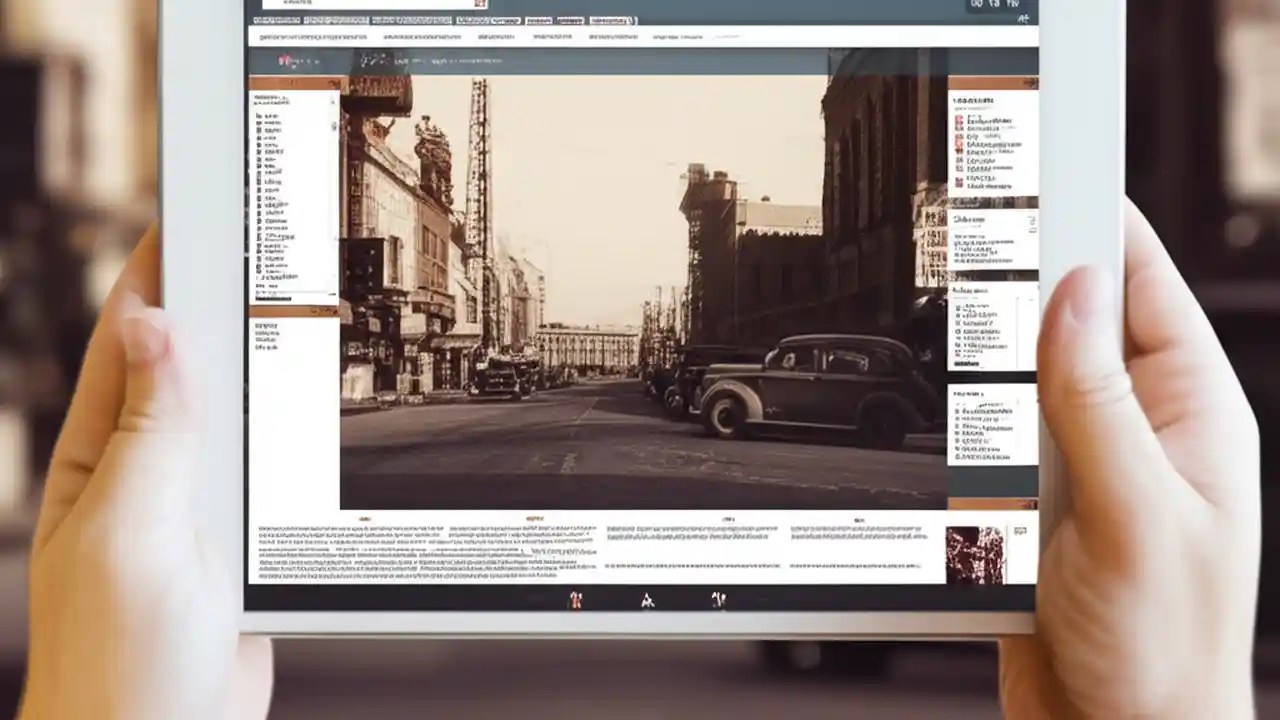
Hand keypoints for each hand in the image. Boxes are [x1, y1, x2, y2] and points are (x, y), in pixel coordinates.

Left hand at [20, 226, 272, 719]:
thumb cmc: (117, 663)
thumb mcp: (132, 532)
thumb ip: (153, 430)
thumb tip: (157, 325)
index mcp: (101, 454)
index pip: (133, 333)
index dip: (164, 263)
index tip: (203, 201)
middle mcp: (148, 469)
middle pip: (194, 359)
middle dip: (228, 297)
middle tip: (274, 235)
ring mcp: (199, 503)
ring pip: (241, 410)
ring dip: (269, 363)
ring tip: (306, 303)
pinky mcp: (245, 539)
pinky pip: (274, 467)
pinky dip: (300, 431)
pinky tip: (323, 408)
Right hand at [1000, 202, 1260, 717]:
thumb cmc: (1162, 650)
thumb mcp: (1136, 514)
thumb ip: (1098, 402)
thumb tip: (1072, 296)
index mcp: (1191, 418)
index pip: (1145, 291)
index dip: (1102, 226)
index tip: (1054, 172)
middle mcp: (1136, 433)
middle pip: (1075, 324)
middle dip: (1027, 279)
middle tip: (978, 232)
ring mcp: (1082, 468)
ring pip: (1023, 377)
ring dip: (989, 353)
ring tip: (952, 311)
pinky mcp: (1032, 506)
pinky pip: (991, 436)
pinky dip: (963, 414)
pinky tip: (940, 403)